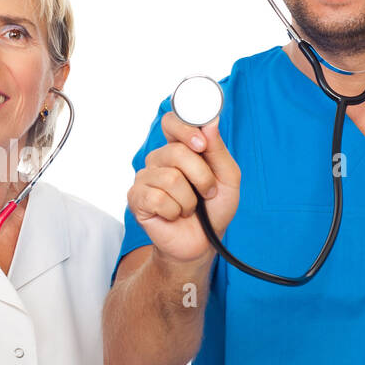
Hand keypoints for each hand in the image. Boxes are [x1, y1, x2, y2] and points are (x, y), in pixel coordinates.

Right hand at [127, 111, 240, 264]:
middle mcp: (159, 159)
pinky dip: (175, 211)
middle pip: (176, 151)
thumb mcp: (227, 178)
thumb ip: (218, 150)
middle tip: (207, 192)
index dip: (185, 128)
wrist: (202, 243)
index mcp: (179, 148)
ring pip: (170, 178)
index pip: (172, 121)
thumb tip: (210, 121)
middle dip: (201, 176)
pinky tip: (174, 215)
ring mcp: (145, 178)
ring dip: (190, 199)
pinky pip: (158, 198)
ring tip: (190, 208)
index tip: (201, 144)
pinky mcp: (137, 198)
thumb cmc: (214, 208)